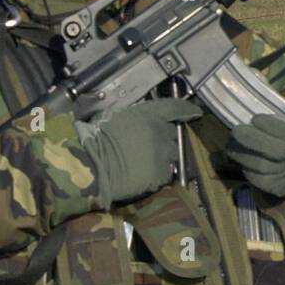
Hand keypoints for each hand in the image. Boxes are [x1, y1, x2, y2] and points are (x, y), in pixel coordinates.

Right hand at [78, 98, 202, 207]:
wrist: (90, 166)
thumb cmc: (95, 138)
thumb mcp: (113, 116)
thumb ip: (133, 116)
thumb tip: (138, 118)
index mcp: (149, 115)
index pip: (175, 108)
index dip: (187, 110)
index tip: (194, 112)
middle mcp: (160, 133)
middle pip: (171, 134)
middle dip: (163, 138)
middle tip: (148, 145)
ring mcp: (162, 155)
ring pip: (171, 155)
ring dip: (163, 156)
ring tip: (145, 161)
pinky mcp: (160, 175)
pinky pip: (164, 173)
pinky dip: (157, 173)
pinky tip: (142, 174)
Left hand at [226, 113, 284, 198]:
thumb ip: (278, 117)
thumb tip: (251, 114)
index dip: (272, 126)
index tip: (255, 118)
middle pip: (278, 151)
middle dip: (253, 139)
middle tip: (235, 131)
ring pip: (263, 166)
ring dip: (243, 155)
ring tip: (231, 146)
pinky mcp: (277, 186)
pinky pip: (259, 179)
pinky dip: (247, 169)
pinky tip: (240, 160)